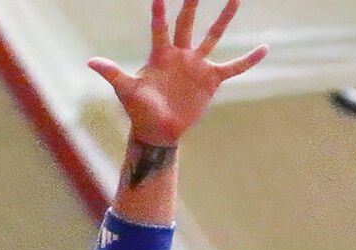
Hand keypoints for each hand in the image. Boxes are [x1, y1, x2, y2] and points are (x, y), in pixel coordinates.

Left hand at [89, 0, 267, 146]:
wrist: (158, 130)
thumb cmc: (139, 110)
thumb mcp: (127, 90)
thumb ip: (112, 73)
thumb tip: (90, 62)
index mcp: (160, 54)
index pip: (160, 26)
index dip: (159, 10)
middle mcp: (180, 54)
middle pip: (188, 21)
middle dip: (192, 0)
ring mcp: (197, 65)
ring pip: (213, 36)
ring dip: (224, 17)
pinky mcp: (210, 80)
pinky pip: (234, 68)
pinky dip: (248, 60)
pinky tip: (264, 48)